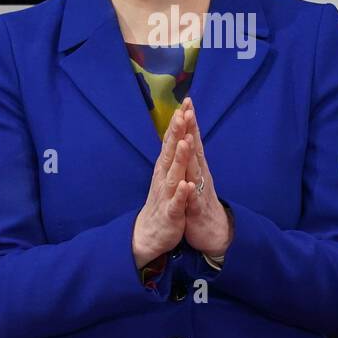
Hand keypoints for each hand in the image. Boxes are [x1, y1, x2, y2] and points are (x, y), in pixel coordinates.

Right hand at [132, 107, 194, 268]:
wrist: (150, 233)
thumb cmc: (163, 200)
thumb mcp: (167, 174)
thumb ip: (172, 154)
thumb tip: (176, 131)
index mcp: (165, 167)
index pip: (172, 141)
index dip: (179, 123)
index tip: (185, 104)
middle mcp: (164, 177)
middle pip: (171, 152)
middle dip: (177, 133)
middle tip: (183, 113)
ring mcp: (167, 194)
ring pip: (174, 174)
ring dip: (179, 159)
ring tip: (185, 143)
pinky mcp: (171, 213)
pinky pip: (177, 202)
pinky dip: (181, 194)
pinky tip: (186, 185)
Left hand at [178, 97, 232, 260]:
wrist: (214, 232)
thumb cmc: (200, 203)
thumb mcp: (195, 177)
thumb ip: (192, 158)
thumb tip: (189, 137)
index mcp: (197, 167)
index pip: (193, 140)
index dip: (189, 122)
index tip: (187, 102)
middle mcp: (201, 175)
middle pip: (195, 149)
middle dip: (191, 130)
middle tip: (188, 110)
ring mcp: (200, 191)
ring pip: (194, 171)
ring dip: (190, 156)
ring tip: (187, 140)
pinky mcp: (197, 210)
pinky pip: (193, 201)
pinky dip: (189, 193)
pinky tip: (187, 185)